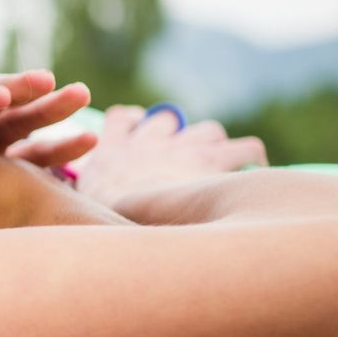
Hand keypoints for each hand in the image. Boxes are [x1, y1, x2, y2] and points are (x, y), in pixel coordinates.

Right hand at [75, 104, 267, 208]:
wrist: (128, 214)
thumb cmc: (103, 218)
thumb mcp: (83, 203)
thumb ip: (90, 193)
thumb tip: (82, 201)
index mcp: (113, 151)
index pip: (120, 119)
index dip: (132, 122)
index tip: (137, 130)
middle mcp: (149, 142)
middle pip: (167, 118)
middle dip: (175, 134)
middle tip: (182, 157)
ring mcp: (182, 149)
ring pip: (208, 131)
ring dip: (214, 146)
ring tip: (220, 166)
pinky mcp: (212, 160)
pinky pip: (244, 148)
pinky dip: (251, 156)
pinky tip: (255, 167)